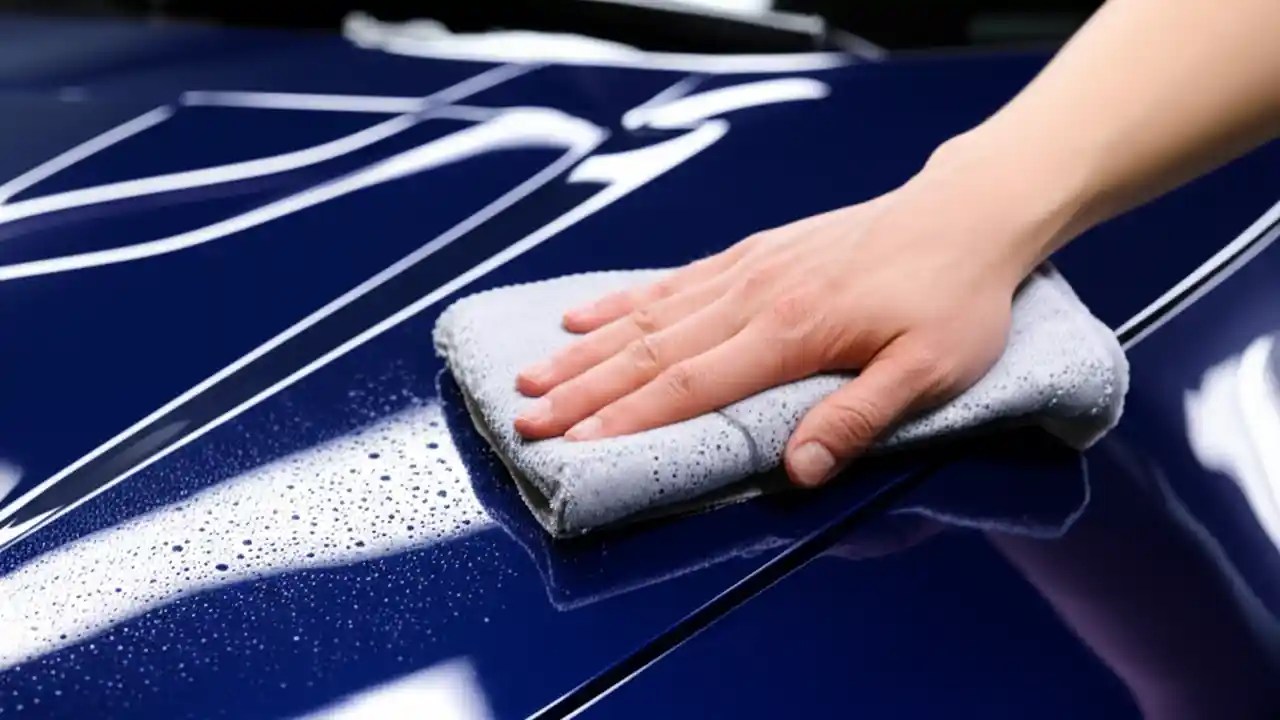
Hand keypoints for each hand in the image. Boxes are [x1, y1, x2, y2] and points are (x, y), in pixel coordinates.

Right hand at [513, 149, 1067, 486]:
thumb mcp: (929, 370)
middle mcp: (754, 297)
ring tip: (533, 373)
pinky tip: (584, 316)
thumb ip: (858, 418)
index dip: (624, 418)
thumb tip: (797, 471)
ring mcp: (747, 270)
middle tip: (526, 417)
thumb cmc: (953, 298)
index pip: (688, 385)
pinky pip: (672, 281)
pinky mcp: (752, 254)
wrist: (963, 214)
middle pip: (650, 351)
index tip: (571, 442)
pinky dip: (622, 302)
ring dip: (585, 349)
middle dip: (582, 388)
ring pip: (648, 316)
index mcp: (791, 332)